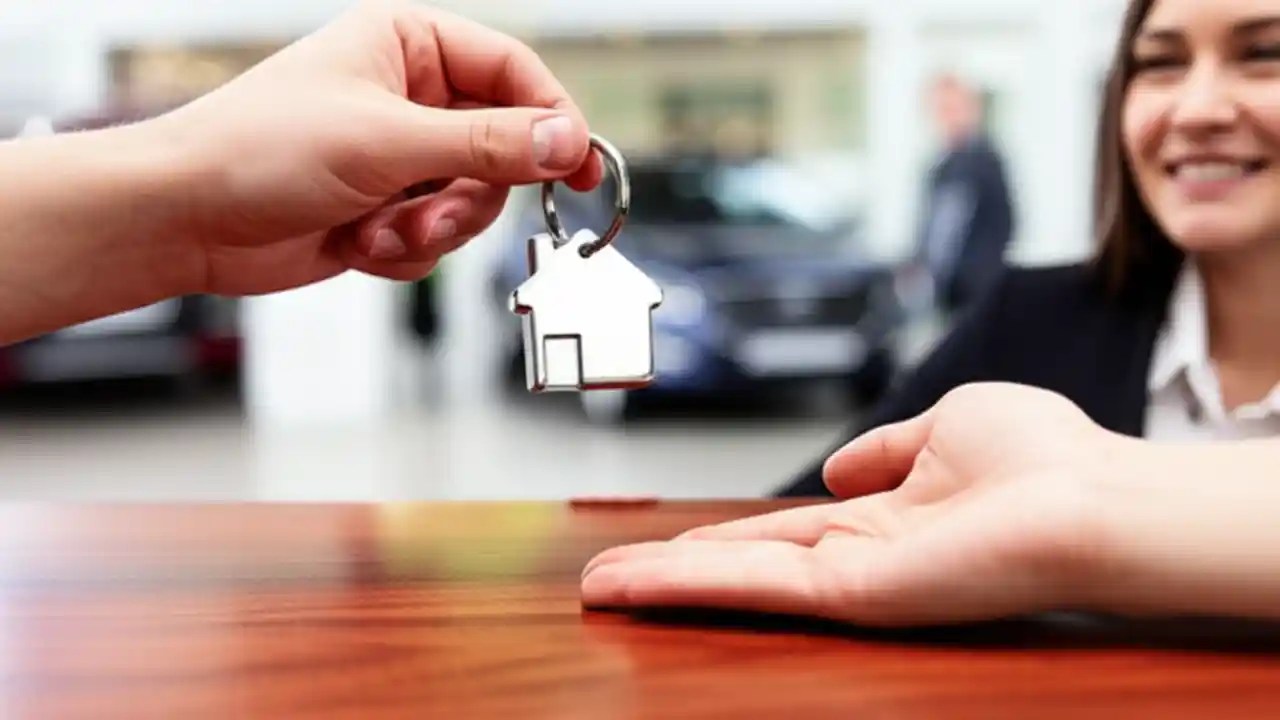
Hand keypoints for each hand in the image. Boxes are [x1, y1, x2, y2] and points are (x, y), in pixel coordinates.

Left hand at [155, 0, 600, 294]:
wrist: (187, 219)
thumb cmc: (258, 150)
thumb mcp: (387, 140)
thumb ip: (488, 144)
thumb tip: (568, 142)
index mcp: (409, 46)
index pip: (514, 71)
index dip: (552, 119)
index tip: (581, 165)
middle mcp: (411, 97)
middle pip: (503, 148)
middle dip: (470, 194)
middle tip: (439, 213)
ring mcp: (400, 157)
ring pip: (473, 201)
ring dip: (432, 229)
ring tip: (382, 231)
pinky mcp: (388, 209)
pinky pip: (438, 238)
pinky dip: (406, 251)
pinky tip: (356, 242)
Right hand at [581, 383, 1122, 626]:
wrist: (1097, 497)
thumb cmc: (1047, 458)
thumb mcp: (948, 426)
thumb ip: (888, 447)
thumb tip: (843, 465)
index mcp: (881, 518)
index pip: (779, 533)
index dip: (718, 539)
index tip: (666, 542)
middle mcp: (860, 556)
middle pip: (746, 567)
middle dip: (673, 574)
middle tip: (604, 580)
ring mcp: (854, 581)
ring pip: (740, 585)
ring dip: (664, 587)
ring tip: (599, 589)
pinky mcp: (856, 594)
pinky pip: (760, 587)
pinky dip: (693, 587)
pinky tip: (640, 583)